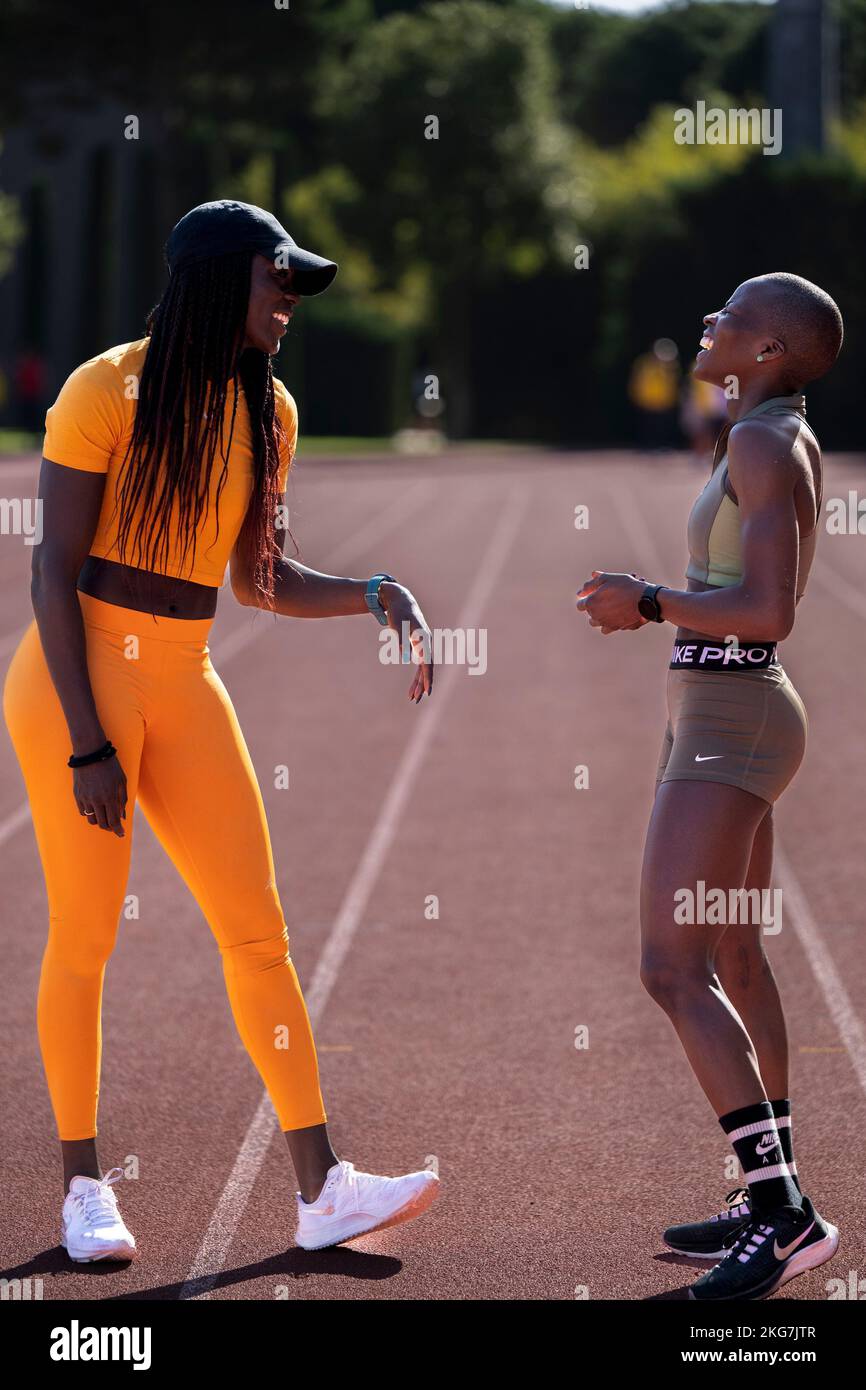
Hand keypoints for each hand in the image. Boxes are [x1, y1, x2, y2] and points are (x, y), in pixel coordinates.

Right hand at [73, 754, 127, 835]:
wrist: (91, 753)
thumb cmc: (110, 766)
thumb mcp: (122, 781)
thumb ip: (123, 800)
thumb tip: (122, 817)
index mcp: (110, 797)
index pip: (114, 821)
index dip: (118, 830)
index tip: (121, 834)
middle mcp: (97, 800)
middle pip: (102, 824)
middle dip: (109, 827)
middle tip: (114, 826)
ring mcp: (85, 798)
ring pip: (91, 820)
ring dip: (99, 821)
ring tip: (104, 817)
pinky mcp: (77, 795)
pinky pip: (83, 812)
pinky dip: (90, 813)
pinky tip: (95, 808)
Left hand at [379, 582, 433, 701]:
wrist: (399, 601)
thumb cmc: (399, 613)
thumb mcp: (398, 625)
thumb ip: (402, 640)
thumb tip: (406, 658)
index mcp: (424, 640)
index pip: (428, 662)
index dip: (428, 677)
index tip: (427, 691)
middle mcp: (425, 645)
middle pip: (426, 669)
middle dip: (422, 685)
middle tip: (415, 700)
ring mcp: (422, 647)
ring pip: (422, 670)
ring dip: (418, 684)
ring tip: (412, 698)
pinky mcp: (416, 648)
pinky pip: (418, 667)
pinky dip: (415, 678)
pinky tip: (410, 690)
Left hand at [576, 570, 648, 634]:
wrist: (645, 599)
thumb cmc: (626, 586)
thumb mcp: (608, 579)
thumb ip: (592, 584)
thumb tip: (580, 591)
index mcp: (591, 603)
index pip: (580, 605)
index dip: (586, 599)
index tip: (594, 595)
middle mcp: (596, 616)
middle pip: (589, 614)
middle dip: (595, 607)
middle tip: (606, 599)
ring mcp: (605, 623)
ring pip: (596, 623)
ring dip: (600, 617)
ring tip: (610, 608)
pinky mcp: (615, 628)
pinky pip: (606, 629)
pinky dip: (609, 624)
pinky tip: (615, 616)